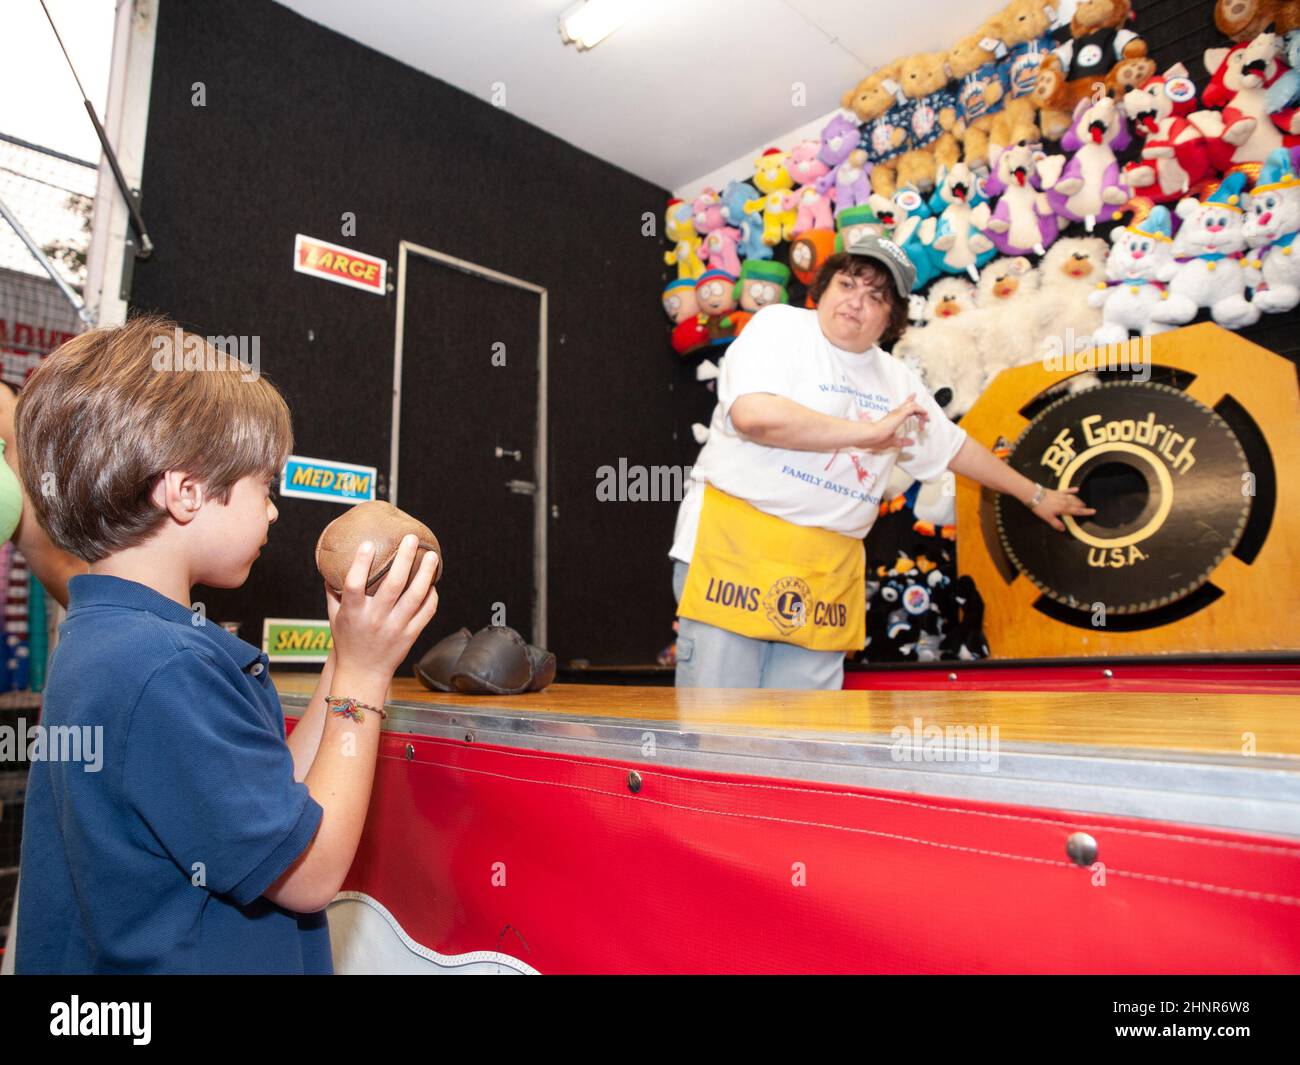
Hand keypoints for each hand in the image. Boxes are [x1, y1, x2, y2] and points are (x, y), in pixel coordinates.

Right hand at [327, 535, 439, 681]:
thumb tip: (330, 565)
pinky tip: (433, 583)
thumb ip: (333, 592)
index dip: (361, 563)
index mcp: (354, 613)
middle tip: (412, 539)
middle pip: (393, 585)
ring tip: (432, 557)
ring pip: (415, 597)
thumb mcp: (334, 617)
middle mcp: (375, 619)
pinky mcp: (410, 635)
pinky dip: (431, 597)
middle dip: (404, 559)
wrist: (363, 673)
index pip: (355, 585)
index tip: (369, 543)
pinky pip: (426, 612)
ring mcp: (395, 628)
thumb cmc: (348, 641)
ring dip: (425, 574)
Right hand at [860, 394, 927, 451]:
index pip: (903, 406)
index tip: (913, 396)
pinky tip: (924, 416)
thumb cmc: (878, 439)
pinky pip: (914, 408)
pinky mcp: (900, 413)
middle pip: (910, 405)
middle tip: (926, 419)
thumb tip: (911, 442)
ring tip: (926, 420)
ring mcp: (898, 412)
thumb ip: (902, 441)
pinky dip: (921, 411)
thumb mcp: (893, 441)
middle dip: (920, 411)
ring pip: (914, 405)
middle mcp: (895, 413)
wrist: (872, 436)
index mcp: (893, 417)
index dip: (909, 401)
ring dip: (922, 413)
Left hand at [1032, 487, 1096, 531]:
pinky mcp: (1057, 491)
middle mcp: (1065, 501)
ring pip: (1073, 498)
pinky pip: (1066, 490)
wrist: (1034, 495)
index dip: (1086, 512)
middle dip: (1082, 507)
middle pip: (1076, 504)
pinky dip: (1072, 490)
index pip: (1077, 511)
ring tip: (1082, 503)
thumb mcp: (1048, 518)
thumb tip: (1063, 529)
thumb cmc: (1040, 507)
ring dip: (1078, 500)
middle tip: (1087, 508)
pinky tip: (1077, 489)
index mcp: (1064, 508)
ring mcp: (1061, 495)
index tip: (1093, 511)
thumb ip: (1056, 523)